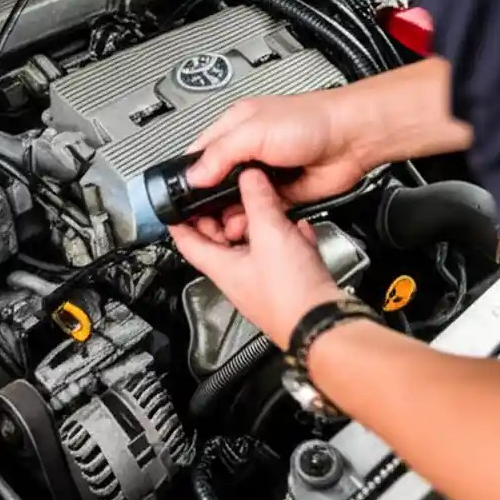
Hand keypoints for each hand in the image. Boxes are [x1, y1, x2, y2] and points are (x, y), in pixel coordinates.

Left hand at [170, 170, 346, 345]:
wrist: (322, 321)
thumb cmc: (289, 293)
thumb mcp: (269, 233)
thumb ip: (258, 200)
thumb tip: (249, 177)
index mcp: (221, 268)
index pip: (186, 241)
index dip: (178, 220)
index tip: (177, 201)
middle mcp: (238, 277)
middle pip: (221, 240)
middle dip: (225, 214)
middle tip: (230, 193)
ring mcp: (263, 281)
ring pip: (252, 245)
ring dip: (257, 223)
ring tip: (264, 204)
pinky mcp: (288, 283)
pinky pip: (281, 254)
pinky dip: (287, 237)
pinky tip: (299, 228)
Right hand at [185, 91, 381, 242]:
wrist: (351, 139)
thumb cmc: (311, 122)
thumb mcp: (254, 132)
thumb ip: (220, 153)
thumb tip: (194, 175)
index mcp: (235, 128)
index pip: (200, 153)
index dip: (189, 175)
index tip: (182, 196)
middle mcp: (249, 150)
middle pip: (216, 181)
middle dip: (209, 200)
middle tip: (204, 216)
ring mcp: (266, 173)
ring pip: (237, 200)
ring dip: (231, 213)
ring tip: (229, 221)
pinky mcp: (282, 193)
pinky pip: (260, 211)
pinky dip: (254, 219)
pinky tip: (251, 222)